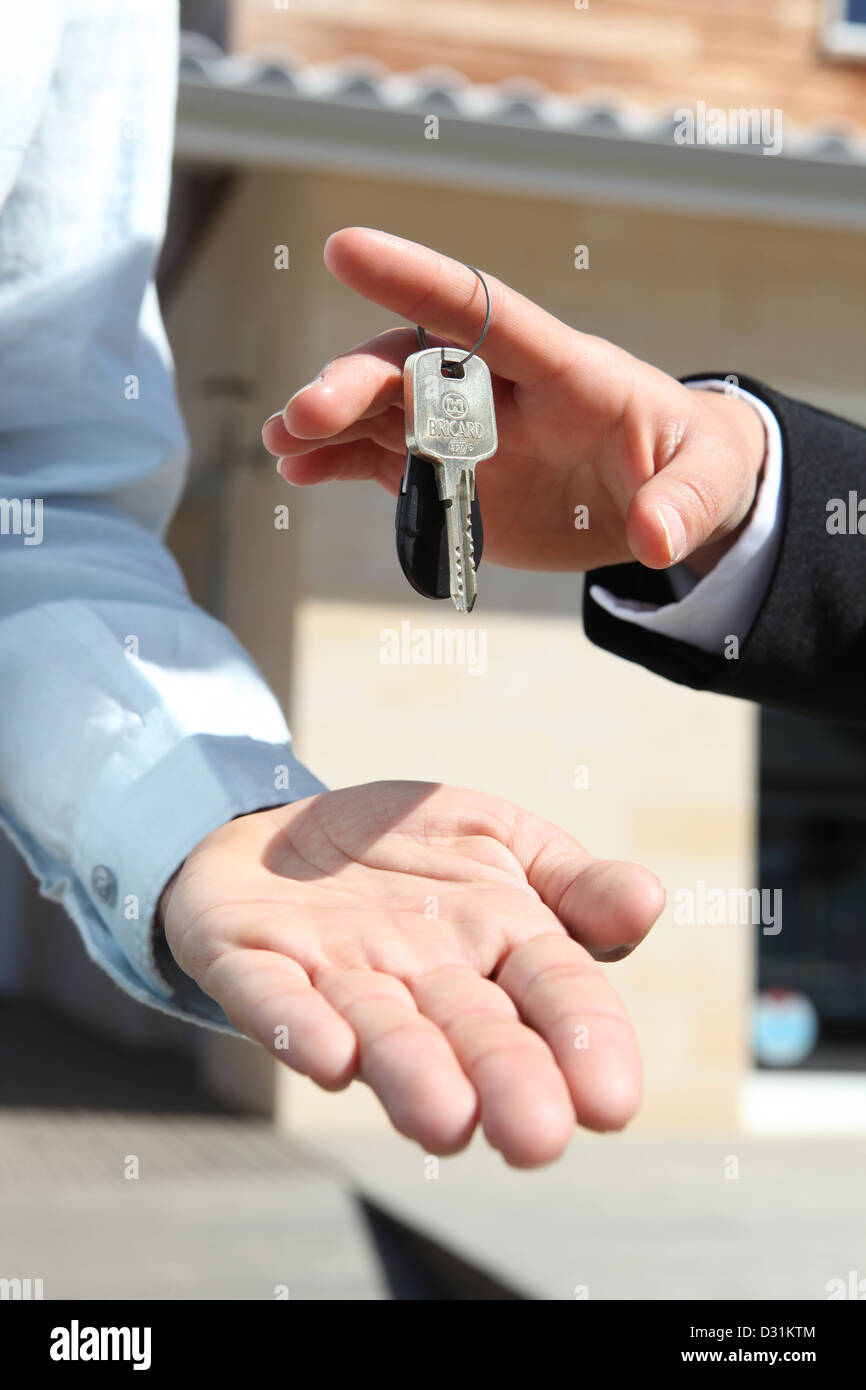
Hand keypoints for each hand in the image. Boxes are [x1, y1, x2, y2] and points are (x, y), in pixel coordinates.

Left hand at [160, 781, 663, 1166]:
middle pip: (473, 1032)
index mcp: (499, 944)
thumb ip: (570, 879)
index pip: (557, 992)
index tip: (613, 1099)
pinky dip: (298, 1027)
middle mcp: (424, 980)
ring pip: (381, 1034)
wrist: (285, 829)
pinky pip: (275, 1001)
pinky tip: (328, 1055)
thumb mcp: (499, 838)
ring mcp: (339, 976)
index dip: (585, 1040)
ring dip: (409, 1074)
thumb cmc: (409, 854)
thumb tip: (647, 901)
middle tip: (536, 1137)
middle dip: (504, 1080)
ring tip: (445, 1119)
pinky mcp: (254, 964)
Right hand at [262, 228, 765, 575]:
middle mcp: (503, 389)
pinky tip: (298, 469)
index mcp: (567, 370)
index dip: (419, 282)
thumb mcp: (708, 480)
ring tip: (283, 441)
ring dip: (330, 418)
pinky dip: (337, 461)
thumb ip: (682, 505)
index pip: (485, 312)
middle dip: (359, 381)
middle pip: (417, 366)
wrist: (664, 494)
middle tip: (307, 413)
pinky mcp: (451, 472)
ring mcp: (470, 430)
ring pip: (385, 408)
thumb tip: (654, 541)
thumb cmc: (689, 463)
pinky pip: (382, 458)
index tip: (346, 249)